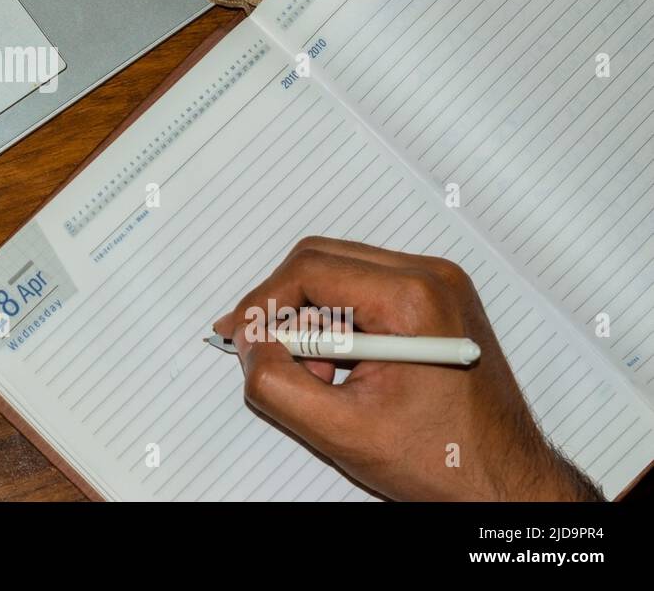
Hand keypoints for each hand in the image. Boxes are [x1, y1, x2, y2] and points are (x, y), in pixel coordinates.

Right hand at [213, 237, 601, 500]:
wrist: (504, 481)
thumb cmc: (446, 460)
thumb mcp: (342, 431)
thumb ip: (276, 385)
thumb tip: (249, 346)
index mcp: (414, 298)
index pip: (309, 271)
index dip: (263, 305)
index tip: (240, 337)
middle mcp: (430, 277)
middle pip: (321, 262)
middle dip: (285, 312)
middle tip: (267, 358)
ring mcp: (436, 286)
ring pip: (338, 275)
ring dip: (312, 324)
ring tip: (318, 380)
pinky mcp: (434, 302)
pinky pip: (363, 292)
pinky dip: (337, 328)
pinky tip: (341, 373)